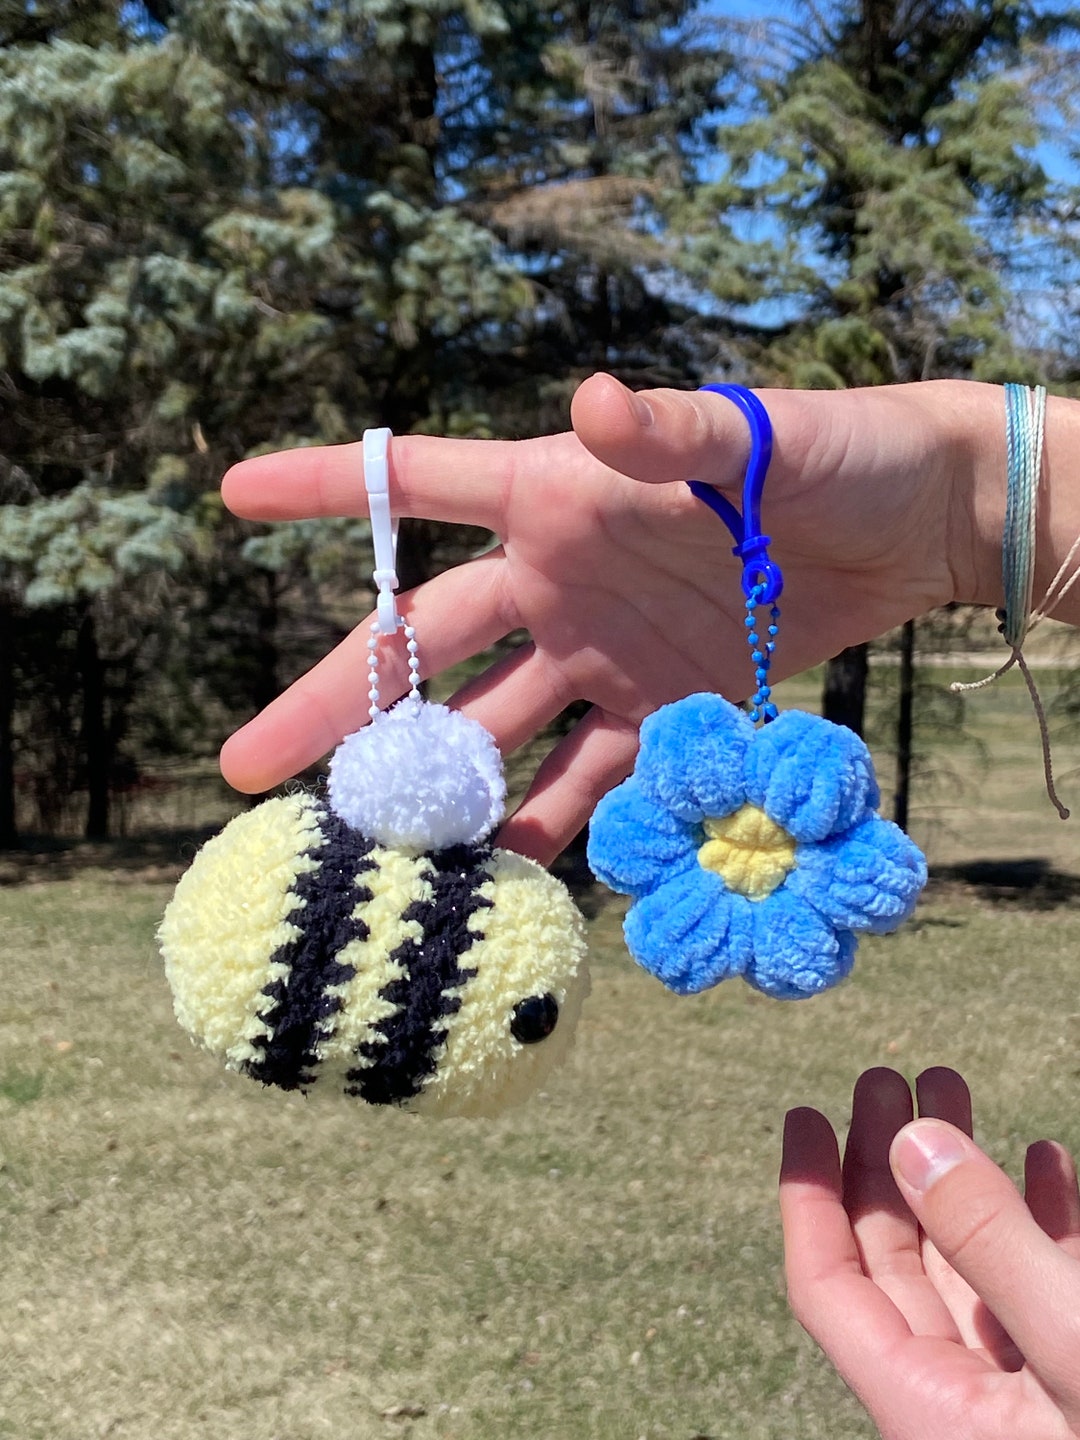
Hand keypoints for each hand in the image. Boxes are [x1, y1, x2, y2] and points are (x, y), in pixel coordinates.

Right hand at [219, 375, 989, 862]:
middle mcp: (558, 581)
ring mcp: (602, 655)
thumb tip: (591, 400)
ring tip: (368, 853)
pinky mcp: (661, 713)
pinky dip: (548, 826)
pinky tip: (498, 878)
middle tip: (250, 768)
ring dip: (435, 787)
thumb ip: (672, 430)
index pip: (423, 485)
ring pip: (493, 729)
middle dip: (336, 705)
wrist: (910, 527)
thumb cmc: (831, 453)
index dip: (330, 488)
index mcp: (556, 496)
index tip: (230, 496)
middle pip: (425, 647)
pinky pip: (588, 779)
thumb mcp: (752, 440)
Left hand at [781, 1067, 1079, 1439]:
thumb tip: (912, 1141)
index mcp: (929, 1410)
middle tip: (886, 1077)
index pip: (830, 1287)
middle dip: (886, 1163)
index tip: (804, 1113)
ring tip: (953, 1089)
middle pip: (894, 1261)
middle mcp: (965, 1401)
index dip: (807, 1197)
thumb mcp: (1077, 1344)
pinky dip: (1041, 1217)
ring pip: (967, 1264)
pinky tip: (1047, 1161)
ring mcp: (1030, 1393)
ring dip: (959, 1174)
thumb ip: (991, 1243)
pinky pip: (1045, 1286)